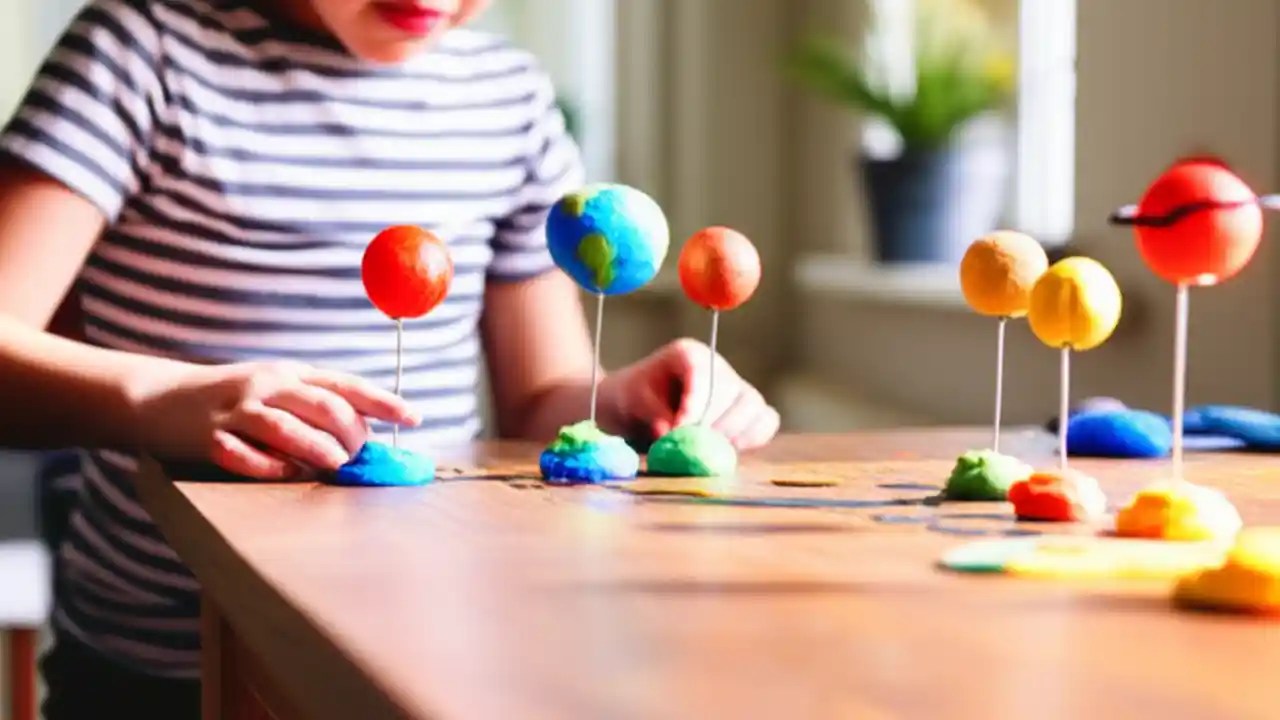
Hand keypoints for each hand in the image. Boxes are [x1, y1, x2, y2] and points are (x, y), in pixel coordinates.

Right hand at [130, 360, 418, 479]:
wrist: (158, 397)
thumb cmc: (233, 400)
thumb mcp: (277, 389)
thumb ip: (316, 406)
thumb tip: (367, 435)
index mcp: (291, 373)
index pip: (347, 385)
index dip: (384, 402)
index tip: (414, 419)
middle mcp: (268, 385)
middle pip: (325, 406)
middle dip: (353, 434)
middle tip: (358, 456)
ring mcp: (238, 410)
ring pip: (290, 429)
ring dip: (320, 450)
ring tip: (335, 465)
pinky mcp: (211, 437)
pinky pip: (248, 456)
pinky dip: (271, 467)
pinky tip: (286, 473)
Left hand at [598, 338, 779, 449]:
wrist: (633, 411)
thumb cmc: (630, 400)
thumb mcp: (631, 401)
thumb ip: (651, 412)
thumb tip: (671, 429)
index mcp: (688, 354)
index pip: (703, 372)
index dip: (695, 403)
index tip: (678, 429)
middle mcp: (717, 366)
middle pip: (732, 390)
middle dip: (712, 423)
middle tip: (690, 445)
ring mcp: (735, 388)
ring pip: (754, 406)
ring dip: (732, 433)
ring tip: (705, 450)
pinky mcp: (745, 412)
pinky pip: (766, 421)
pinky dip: (753, 437)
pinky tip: (728, 449)